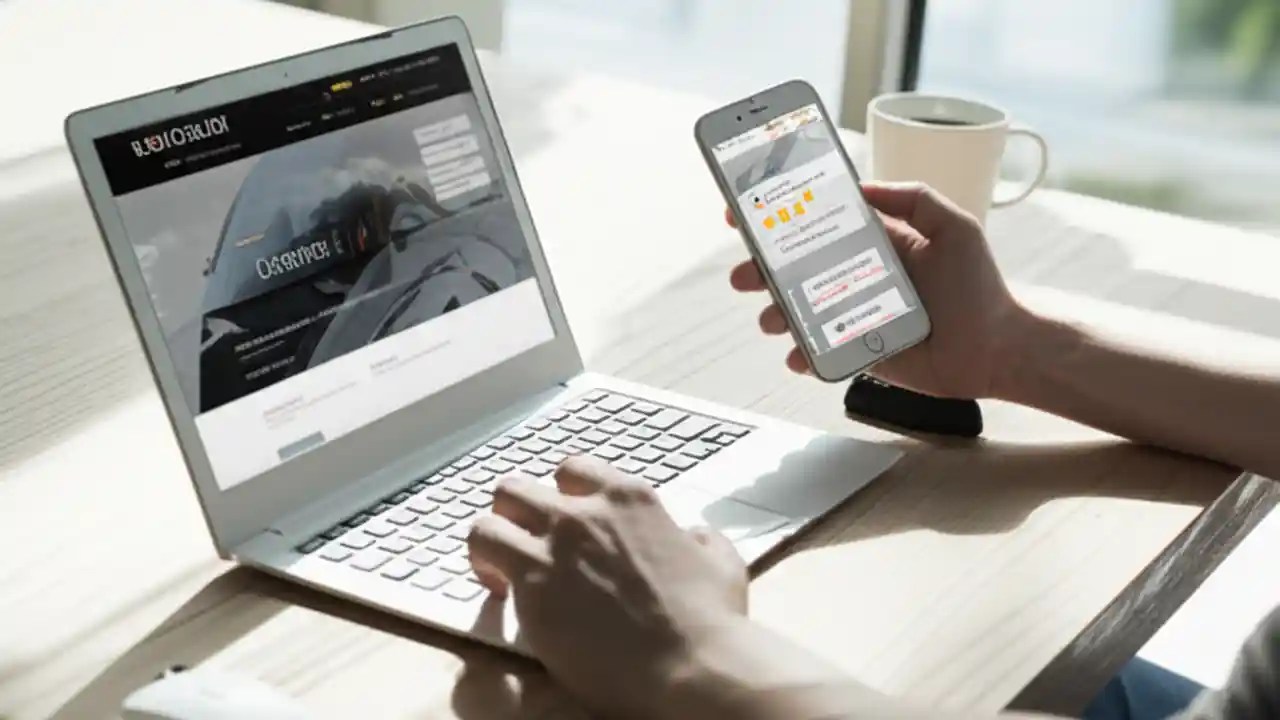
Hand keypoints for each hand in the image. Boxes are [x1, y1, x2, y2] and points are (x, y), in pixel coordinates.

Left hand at [468, 456, 748, 718]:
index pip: (574, 470)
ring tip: (499, 568)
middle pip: (520, 488)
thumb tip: (692, 536)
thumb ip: (701, 539)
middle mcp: (584, 512)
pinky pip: (484, 555)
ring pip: (490, 518)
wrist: (691, 663)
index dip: (563, 495)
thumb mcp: (721, 561)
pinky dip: (485, 570)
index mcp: (630, 499)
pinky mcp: (531, 584)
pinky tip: (501, 596)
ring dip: (491, 539)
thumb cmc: (712, 620)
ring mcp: (553, 545)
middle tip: (524, 543)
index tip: (564, 520)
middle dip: (516, 515)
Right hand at [728, 182, 1025, 399]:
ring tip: (773, 319)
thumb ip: (913, 198)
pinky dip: (802, 355)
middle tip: (742, 274)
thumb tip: (862, 186)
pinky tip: (799, 354)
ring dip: (775, 314)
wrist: (997, 348)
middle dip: (759, 270)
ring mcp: (852, 315)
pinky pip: (817, 353)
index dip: (778, 217)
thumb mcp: (955, 226)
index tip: (743, 212)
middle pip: (794, 269)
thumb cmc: (979, 287)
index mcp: (873, 242)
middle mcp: (856, 276)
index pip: (817, 224)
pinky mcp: (856, 352)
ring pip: (797, 312)